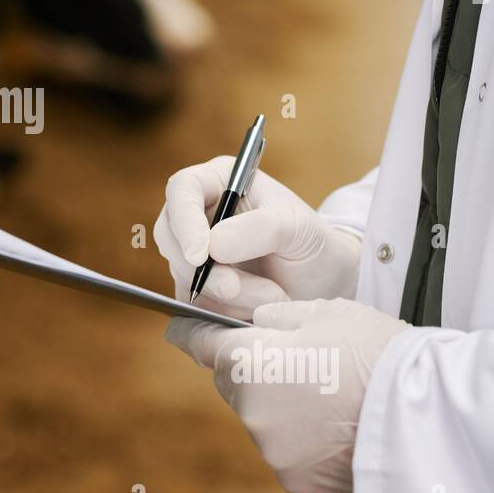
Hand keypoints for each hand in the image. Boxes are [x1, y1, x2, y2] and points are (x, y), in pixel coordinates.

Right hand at [153, 157, 360, 320]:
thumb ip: (260, 229)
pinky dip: (225, 310)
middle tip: (234, 288)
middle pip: (170, 235)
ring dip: (225, 294)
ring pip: (183, 274)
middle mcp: (199, 214)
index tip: (201, 255)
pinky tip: (257, 308)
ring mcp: (194, 253)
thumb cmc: (312, 243)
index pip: (183, 189)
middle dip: (201, 269)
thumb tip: (212, 245)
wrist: (323, 284)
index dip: (184, 220)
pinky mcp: (196, 287)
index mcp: (220, 182)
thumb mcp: (298, 228)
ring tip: (271, 295)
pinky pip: (194, 302)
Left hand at [166, 298, 410, 492]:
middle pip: (231, 381)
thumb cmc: (377, 353)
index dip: (189, 332)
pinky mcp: (293, 477)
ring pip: (258, 415)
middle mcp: (250, 410)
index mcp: (250, 362)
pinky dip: (298, 434)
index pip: (199, 344)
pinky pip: (282, 446)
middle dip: (250, 368)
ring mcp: (271, 448)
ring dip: (277, 402)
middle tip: (292, 357)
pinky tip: (332, 421)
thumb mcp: (325, 312)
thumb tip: (257, 323)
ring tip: (325, 391)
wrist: (427, 414)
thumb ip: (277, 317)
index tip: (180, 327)